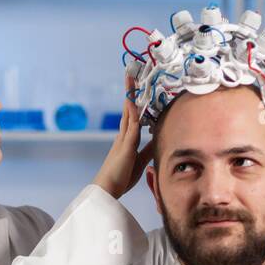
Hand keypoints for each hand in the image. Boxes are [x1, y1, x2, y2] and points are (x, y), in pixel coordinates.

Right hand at [92, 73, 152, 198]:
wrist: (106, 189)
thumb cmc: (120, 177)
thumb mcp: (140, 161)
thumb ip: (148, 149)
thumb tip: (158, 138)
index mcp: (126, 140)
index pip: (132, 117)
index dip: (134, 103)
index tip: (137, 90)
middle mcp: (123, 136)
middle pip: (128, 109)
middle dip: (130, 92)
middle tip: (131, 75)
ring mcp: (123, 139)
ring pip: (129, 112)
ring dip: (130, 96)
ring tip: (132, 79)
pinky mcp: (126, 146)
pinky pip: (132, 126)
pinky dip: (134, 113)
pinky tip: (136, 102)